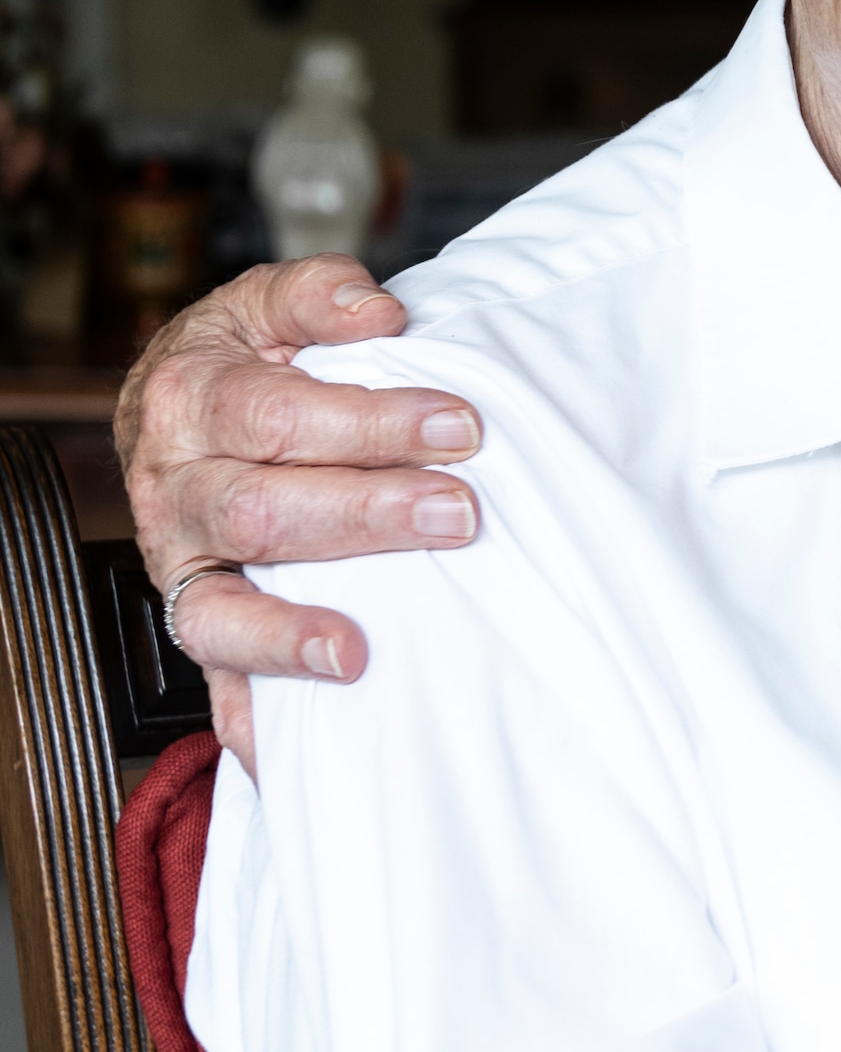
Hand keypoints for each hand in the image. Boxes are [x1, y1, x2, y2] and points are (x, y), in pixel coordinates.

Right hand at [117, 258, 475, 766]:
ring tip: (359, 648)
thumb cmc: (240, 360)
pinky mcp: (195, 623)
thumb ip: (317, 295)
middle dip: (365, 514)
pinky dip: (248, 723)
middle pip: (260, 511)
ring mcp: (179, 565)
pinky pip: (212, 683)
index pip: (277, 416)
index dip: (369, 422)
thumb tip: (376, 311)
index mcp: (190, 401)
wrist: (170, 408)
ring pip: (217, 609)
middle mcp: (174, 489)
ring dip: (292, 631)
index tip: (459, 423)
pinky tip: (289, 756)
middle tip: (457, 510)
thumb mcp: (266, 302)